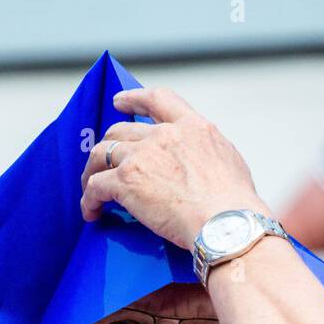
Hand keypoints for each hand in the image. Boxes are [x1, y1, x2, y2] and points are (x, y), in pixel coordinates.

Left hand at [80, 86, 270, 248]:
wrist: (225, 224)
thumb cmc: (234, 205)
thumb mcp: (228, 161)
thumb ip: (206, 151)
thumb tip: (200, 161)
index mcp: (192, 127)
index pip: (158, 100)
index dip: (134, 99)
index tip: (119, 101)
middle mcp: (164, 135)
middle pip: (121, 130)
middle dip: (108, 145)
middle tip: (101, 161)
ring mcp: (142, 156)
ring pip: (102, 154)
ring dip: (92, 171)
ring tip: (90, 188)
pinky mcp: (126, 181)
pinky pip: (96, 185)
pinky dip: (89, 199)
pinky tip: (90, 212)